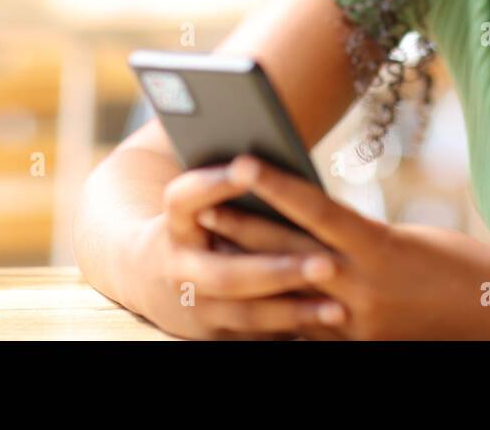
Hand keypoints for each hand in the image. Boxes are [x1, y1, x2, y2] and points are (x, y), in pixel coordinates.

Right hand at [127, 160, 345, 339]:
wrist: (150, 277)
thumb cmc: (197, 222)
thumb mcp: (199, 201)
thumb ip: (230, 183)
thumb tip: (270, 152)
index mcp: (174, 223)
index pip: (185, 198)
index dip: (213, 183)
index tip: (247, 165)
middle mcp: (178, 269)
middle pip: (228, 274)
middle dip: (277, 271)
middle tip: (327, 263)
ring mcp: (194, 309)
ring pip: (247, 315)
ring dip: (294, 312)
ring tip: (338, 308)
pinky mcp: (211, 337)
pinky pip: (255, 336)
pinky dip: (290, 329)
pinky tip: (325, 326)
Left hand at [221, 154, 489, 339]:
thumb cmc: (457, 261)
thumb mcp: (403, 237)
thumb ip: (354, 234)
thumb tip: (309, 220)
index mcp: (378, 247)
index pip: (316, 209)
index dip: (276, 185)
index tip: (241, 161)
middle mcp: (362, 286)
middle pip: (289, 253)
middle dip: (243, 229)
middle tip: (202, 206)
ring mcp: (358, 323)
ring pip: (290, 296)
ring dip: (249, 275)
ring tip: (212, 253)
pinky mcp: (360, 348)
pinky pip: (310, 332)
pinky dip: (282, 316)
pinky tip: (249, 304)